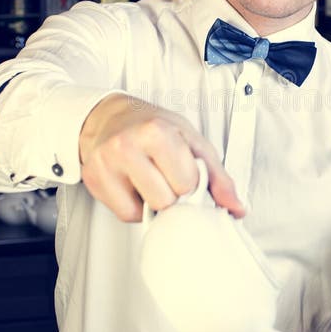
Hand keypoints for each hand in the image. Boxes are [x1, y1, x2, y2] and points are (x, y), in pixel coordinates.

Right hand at [79, 93, 244, 221]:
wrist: (110, 117)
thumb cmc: (154, 126)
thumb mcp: (192, 141)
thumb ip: (217, 176)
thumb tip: (237, 208)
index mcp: (156, 132)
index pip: (187, 184)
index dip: (190, 181)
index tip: (184, 169)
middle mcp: (126, 146)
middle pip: (165, 201)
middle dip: (171, 192)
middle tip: (165, 173)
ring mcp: (105, 164)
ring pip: (144, 212)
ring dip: (153, 201)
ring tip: (150, 177)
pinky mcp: (93, 181)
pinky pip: (125, 215)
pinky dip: (134, 206)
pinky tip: (134, 185)